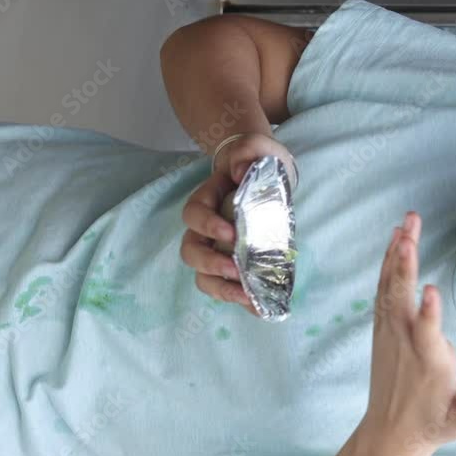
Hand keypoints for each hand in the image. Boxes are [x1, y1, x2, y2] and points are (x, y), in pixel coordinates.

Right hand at [179, 132, 293, 315]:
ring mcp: (217, 248)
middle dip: (210, 263)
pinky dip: (239, 299)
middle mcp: (206, 228)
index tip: (231, 233)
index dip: (207, 226)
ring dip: (221, 288)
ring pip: (202, 274)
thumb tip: (239, 170)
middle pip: (191, 251)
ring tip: (245, 295)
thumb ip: (249, 152)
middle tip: (236, 269)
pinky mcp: (233, 262)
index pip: (194, 214)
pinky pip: (226, 285)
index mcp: (208, 199)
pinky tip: (258, 308)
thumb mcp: (257, 148)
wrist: (264, 171)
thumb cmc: (257, 161)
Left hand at [358, 211, 455, 455]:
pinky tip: (394, 242)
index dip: (428, 313)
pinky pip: (382, 291)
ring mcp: (389, 334)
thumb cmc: (433, 425)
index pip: (426, 335)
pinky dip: (387, 265)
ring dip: (396, 255)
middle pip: (402, 298)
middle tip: (411, 229)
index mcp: (428, 364)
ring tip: (406, 224)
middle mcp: (405, 344)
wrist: (390, 435)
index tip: (430, 289)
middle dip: (406, 263)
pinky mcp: (382, 330)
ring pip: (390, 288)